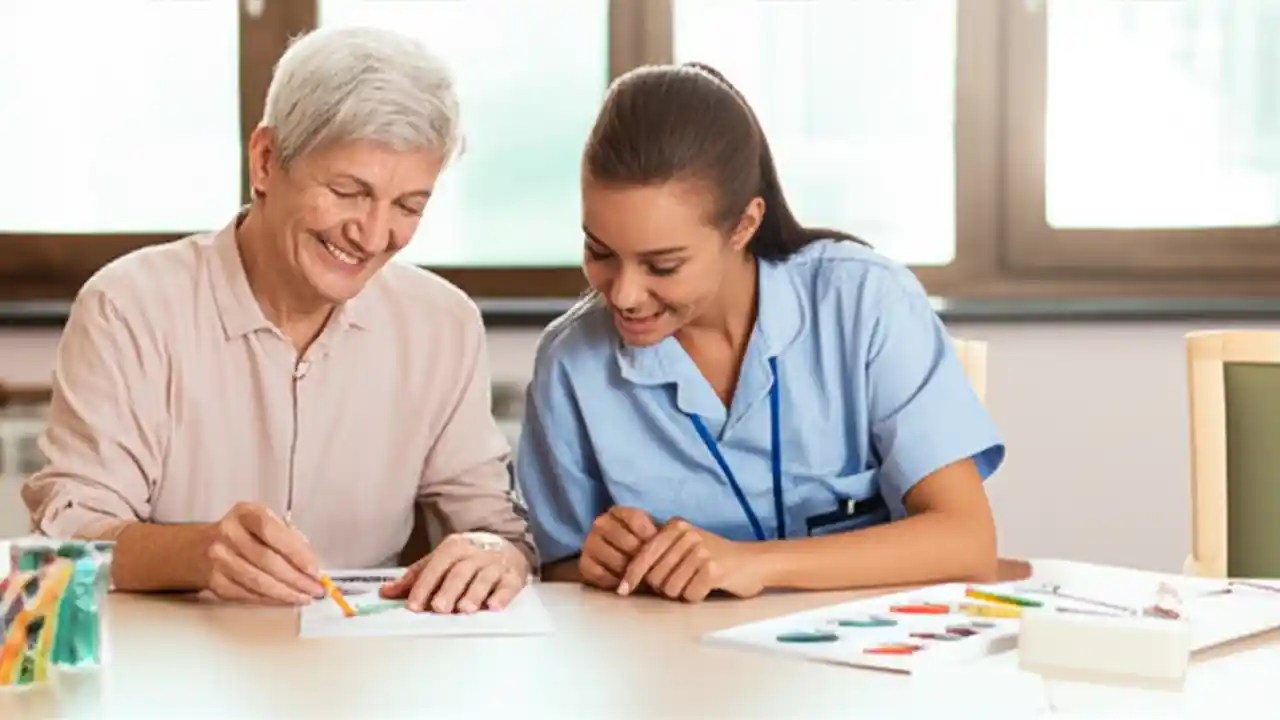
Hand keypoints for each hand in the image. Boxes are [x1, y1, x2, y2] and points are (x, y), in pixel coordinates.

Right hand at [200, 502, 323, 604]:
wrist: (199, 548)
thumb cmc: (242, 534)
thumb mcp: (263, 522)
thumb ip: (287, 536)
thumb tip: (309, 562)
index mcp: (245, 513)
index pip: (273, 532)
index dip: (296, 552)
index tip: (313, 569)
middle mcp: (228, 533)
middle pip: (267, 560)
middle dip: (296, 578)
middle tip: (315, 588)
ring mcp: (219, 558)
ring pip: (258, 581)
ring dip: (285, 593)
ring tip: (304, 597)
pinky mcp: (215, 581)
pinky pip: (247, 594)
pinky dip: (269, 599)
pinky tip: (283, 599)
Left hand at [380, 532, 528, 612]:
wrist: (508, 545)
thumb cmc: (469, 557)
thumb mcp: (442, 560)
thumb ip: (416, 577)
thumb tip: (386, 591)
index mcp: (454, 547)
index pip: (437, 566)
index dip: (424, 585)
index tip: (414, 605)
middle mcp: (475, 554)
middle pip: (460, 572)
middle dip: (449, 590)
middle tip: (439, 608)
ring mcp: (495, 564)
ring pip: (484, 578)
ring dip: (474, 594)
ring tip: (465, 609)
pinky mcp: (513, 576)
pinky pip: (508, 585)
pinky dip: (502, 596)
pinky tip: (494, 606)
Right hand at [578, 507, 657, 590]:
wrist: (620, 562)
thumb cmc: (641, 546)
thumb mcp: (651, 535)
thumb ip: (657, 535)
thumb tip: (666, 540)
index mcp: (618, 512)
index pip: (634, 518)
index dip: (649, 534)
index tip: (660, 547)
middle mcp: (600, 524)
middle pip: (625, 539)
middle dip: (641, 556)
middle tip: (652, 567)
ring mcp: (589, 543)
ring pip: (614, 558)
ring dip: (629, 571)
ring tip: (639, 576)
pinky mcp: (584, 563)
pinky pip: (600, 574)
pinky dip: (615, 581)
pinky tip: (623, 582)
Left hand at [620, 518, 764, 602]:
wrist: (752, 562)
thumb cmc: (713, 559)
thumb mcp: (684, 545)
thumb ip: (659, 554)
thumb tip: (626, 577)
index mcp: (675, 526)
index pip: (643, 554)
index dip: (631, 575)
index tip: (623, 590)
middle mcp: (686, 534)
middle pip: (655, 577)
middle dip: (663, 588)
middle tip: (681, 583)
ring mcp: (700, 551)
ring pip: (670, 589)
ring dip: (681, 593)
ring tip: (695, 582)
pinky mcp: (713, 569)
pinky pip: (689, 596)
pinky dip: (696, 597)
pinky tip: (707, 587)